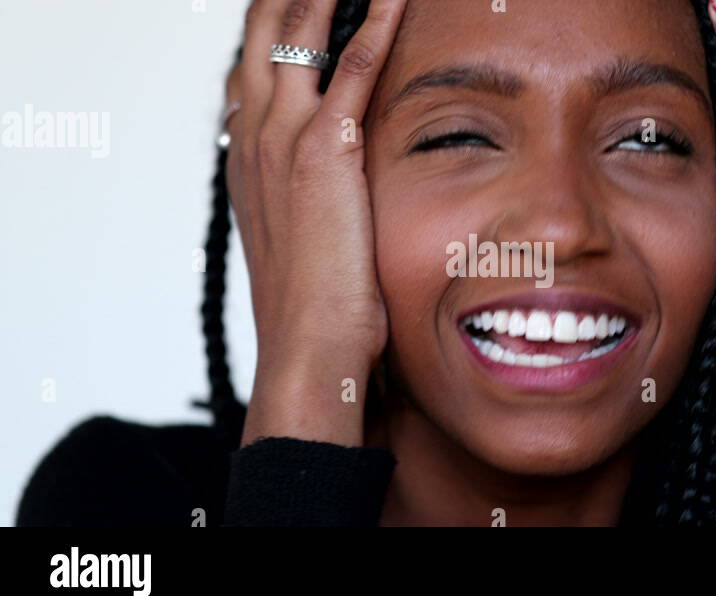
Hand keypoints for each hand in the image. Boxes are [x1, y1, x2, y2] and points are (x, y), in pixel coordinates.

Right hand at [225, 0, 407, 446]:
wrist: (307, 346)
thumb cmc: (311, 308)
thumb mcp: (297, 242)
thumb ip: (303, 203)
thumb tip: (326, 197)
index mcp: (246, 158)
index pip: (251, 68)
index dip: (272, 27)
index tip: (293, 1)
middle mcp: (254, 136)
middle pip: (263, 31)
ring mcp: (284, 138)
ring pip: (298, 31)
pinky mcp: (325, 149)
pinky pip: (353, 66)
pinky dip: (375, 21)